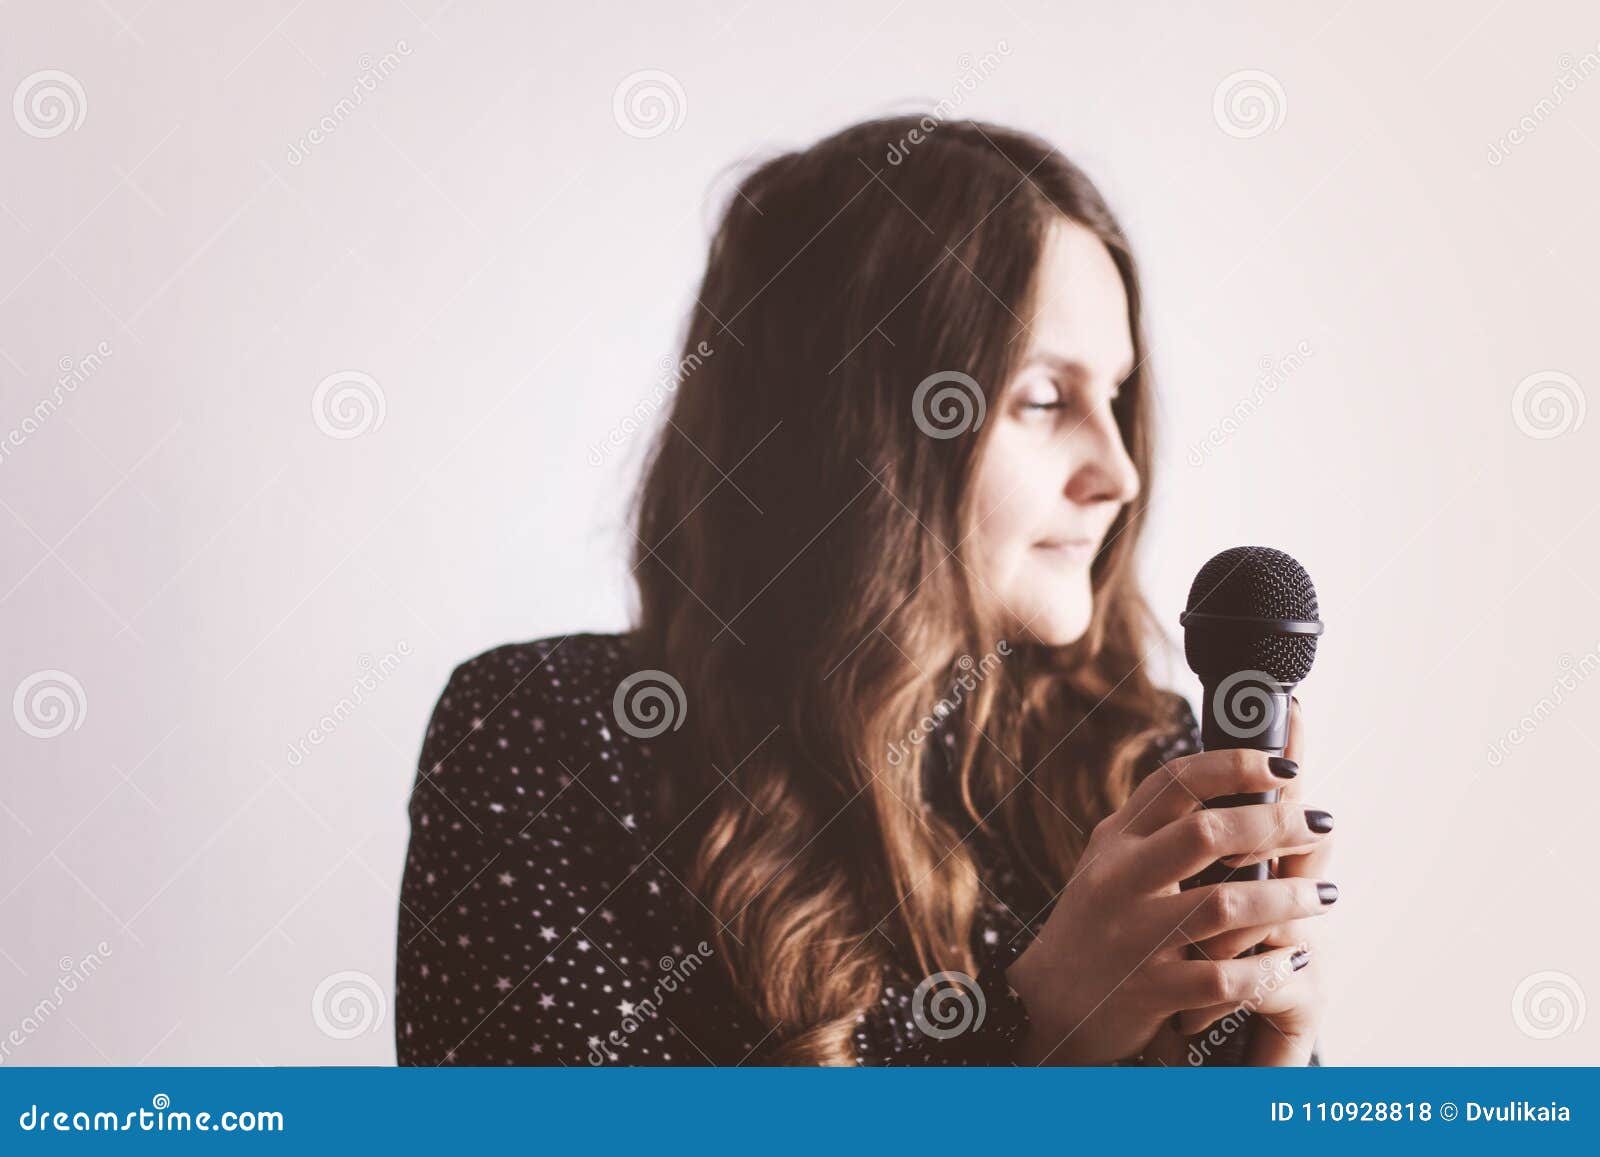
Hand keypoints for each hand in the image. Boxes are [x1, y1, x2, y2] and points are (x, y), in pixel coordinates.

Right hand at [1005, 737, 1335, 1065]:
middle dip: (1275, 824)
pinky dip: (1267, 966)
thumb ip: (1159, 825)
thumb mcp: (1113, 861)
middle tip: (1321, 823)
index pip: (1175, 781)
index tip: (1285, 766)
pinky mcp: (1150, 989)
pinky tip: (1294, 958)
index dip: (1234, 765)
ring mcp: (1134, 935)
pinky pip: (1223, 977)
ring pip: (1224, 905)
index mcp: (1116, 839)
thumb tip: (1233, 778)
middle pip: (1206, 832)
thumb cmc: (1099, 921)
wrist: (1051, 1002)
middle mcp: (1120, 879)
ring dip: (1287, 898)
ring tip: (1325, 895)